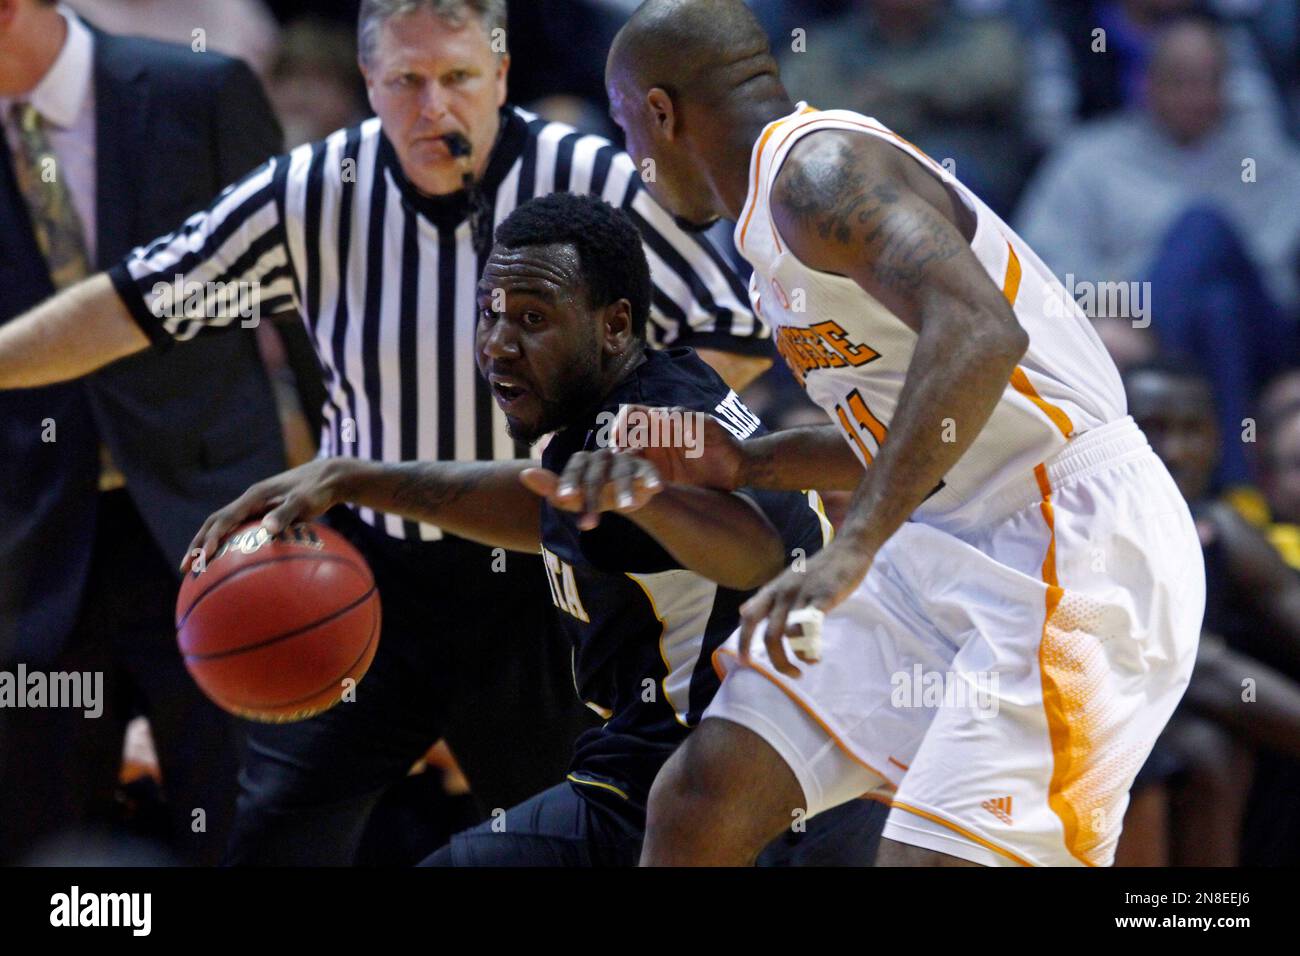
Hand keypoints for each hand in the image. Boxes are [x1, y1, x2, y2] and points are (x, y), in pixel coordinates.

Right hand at [181, 458, 351, 571]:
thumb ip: (286, 513)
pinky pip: (238, 531)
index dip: (212, 538)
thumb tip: (268, 529)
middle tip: (187, 568)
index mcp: (253, 497)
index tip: (204, 556)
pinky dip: (228, 546)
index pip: (225, 519)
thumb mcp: (304, 501)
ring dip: (207, 546)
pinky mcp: (262, 514)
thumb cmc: (317, 490)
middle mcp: (248, 501)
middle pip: (214, 523)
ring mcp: (254, 507)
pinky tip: (230, 564)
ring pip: (223, 527)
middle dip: (198, 545)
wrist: (328, 477)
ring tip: (198, 569)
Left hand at [520, 447, 662, 530]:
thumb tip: (524, 474)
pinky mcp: (645, 468)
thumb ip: (552, 487)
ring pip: (623, 472)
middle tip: (588, 525)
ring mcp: (625, 460)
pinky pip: (649, 471)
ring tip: (626, 508)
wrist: (629, 493)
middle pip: (597, 475)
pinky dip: (652, 478)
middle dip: (593, 499)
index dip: (569, 483)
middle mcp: (603, 456)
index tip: (563, 499)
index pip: (574, 469)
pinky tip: (655, 488)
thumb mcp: (575, 496)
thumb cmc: (595, 494)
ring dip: (624, 489)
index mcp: (583, 461)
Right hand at [613, 404, 746, 489]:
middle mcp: (654, 438)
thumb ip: (687, 419)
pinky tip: (633, 492)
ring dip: (620, 468)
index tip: (618, 437)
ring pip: (627, 460)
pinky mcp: (660, 478)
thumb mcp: (707, 427)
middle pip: (623, 439)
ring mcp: (656, 458)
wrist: (735, 468)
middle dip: (614, 450)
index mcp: (662, 421)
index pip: (631, 414)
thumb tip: (664, 415)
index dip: (620, 422)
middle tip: (615, 466)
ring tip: (621, 482)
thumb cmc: (722, 442)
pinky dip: (632, 483)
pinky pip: (639, 478)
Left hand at [737, 539, 874, 677]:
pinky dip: (810, 648)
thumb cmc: (817, 570)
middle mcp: (783, 593)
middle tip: (789, 674)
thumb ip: (766, 598)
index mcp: (772, 590)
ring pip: (789, 635)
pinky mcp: (824, 598)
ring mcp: (803, 595)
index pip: (749, 617)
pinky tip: (816, 656)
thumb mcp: (785, 581)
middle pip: (770, 635)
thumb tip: (743, 612)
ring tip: (807, 663)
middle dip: (777, 661)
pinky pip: (810, 628)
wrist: (847, 550)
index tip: (744, 662)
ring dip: (796, 657)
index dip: (743, 642)